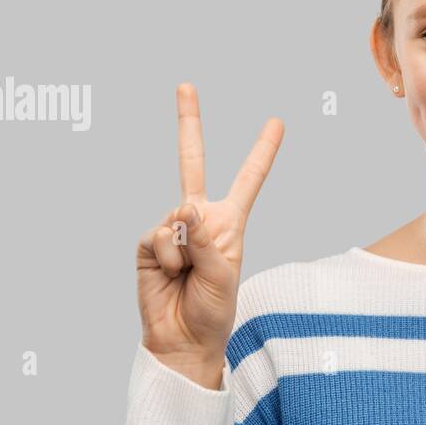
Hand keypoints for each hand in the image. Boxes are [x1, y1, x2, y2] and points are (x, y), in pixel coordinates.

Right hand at [136, 83, 283, 385]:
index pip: (248, 180)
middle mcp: (199, 219)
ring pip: (176, 218)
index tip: (277, 122)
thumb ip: (205, 239)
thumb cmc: (212, 311)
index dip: (262, 151)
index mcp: (228, 223)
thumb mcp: (223, 275)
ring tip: (189, 277)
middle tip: (185, 85)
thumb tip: (183, 207)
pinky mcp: (148, 243)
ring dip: (185, 252)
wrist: (181, 338)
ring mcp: (171, 228)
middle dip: (188, 123)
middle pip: (192, 162)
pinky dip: (168, 258)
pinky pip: (158, 238)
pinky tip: (171, 276)